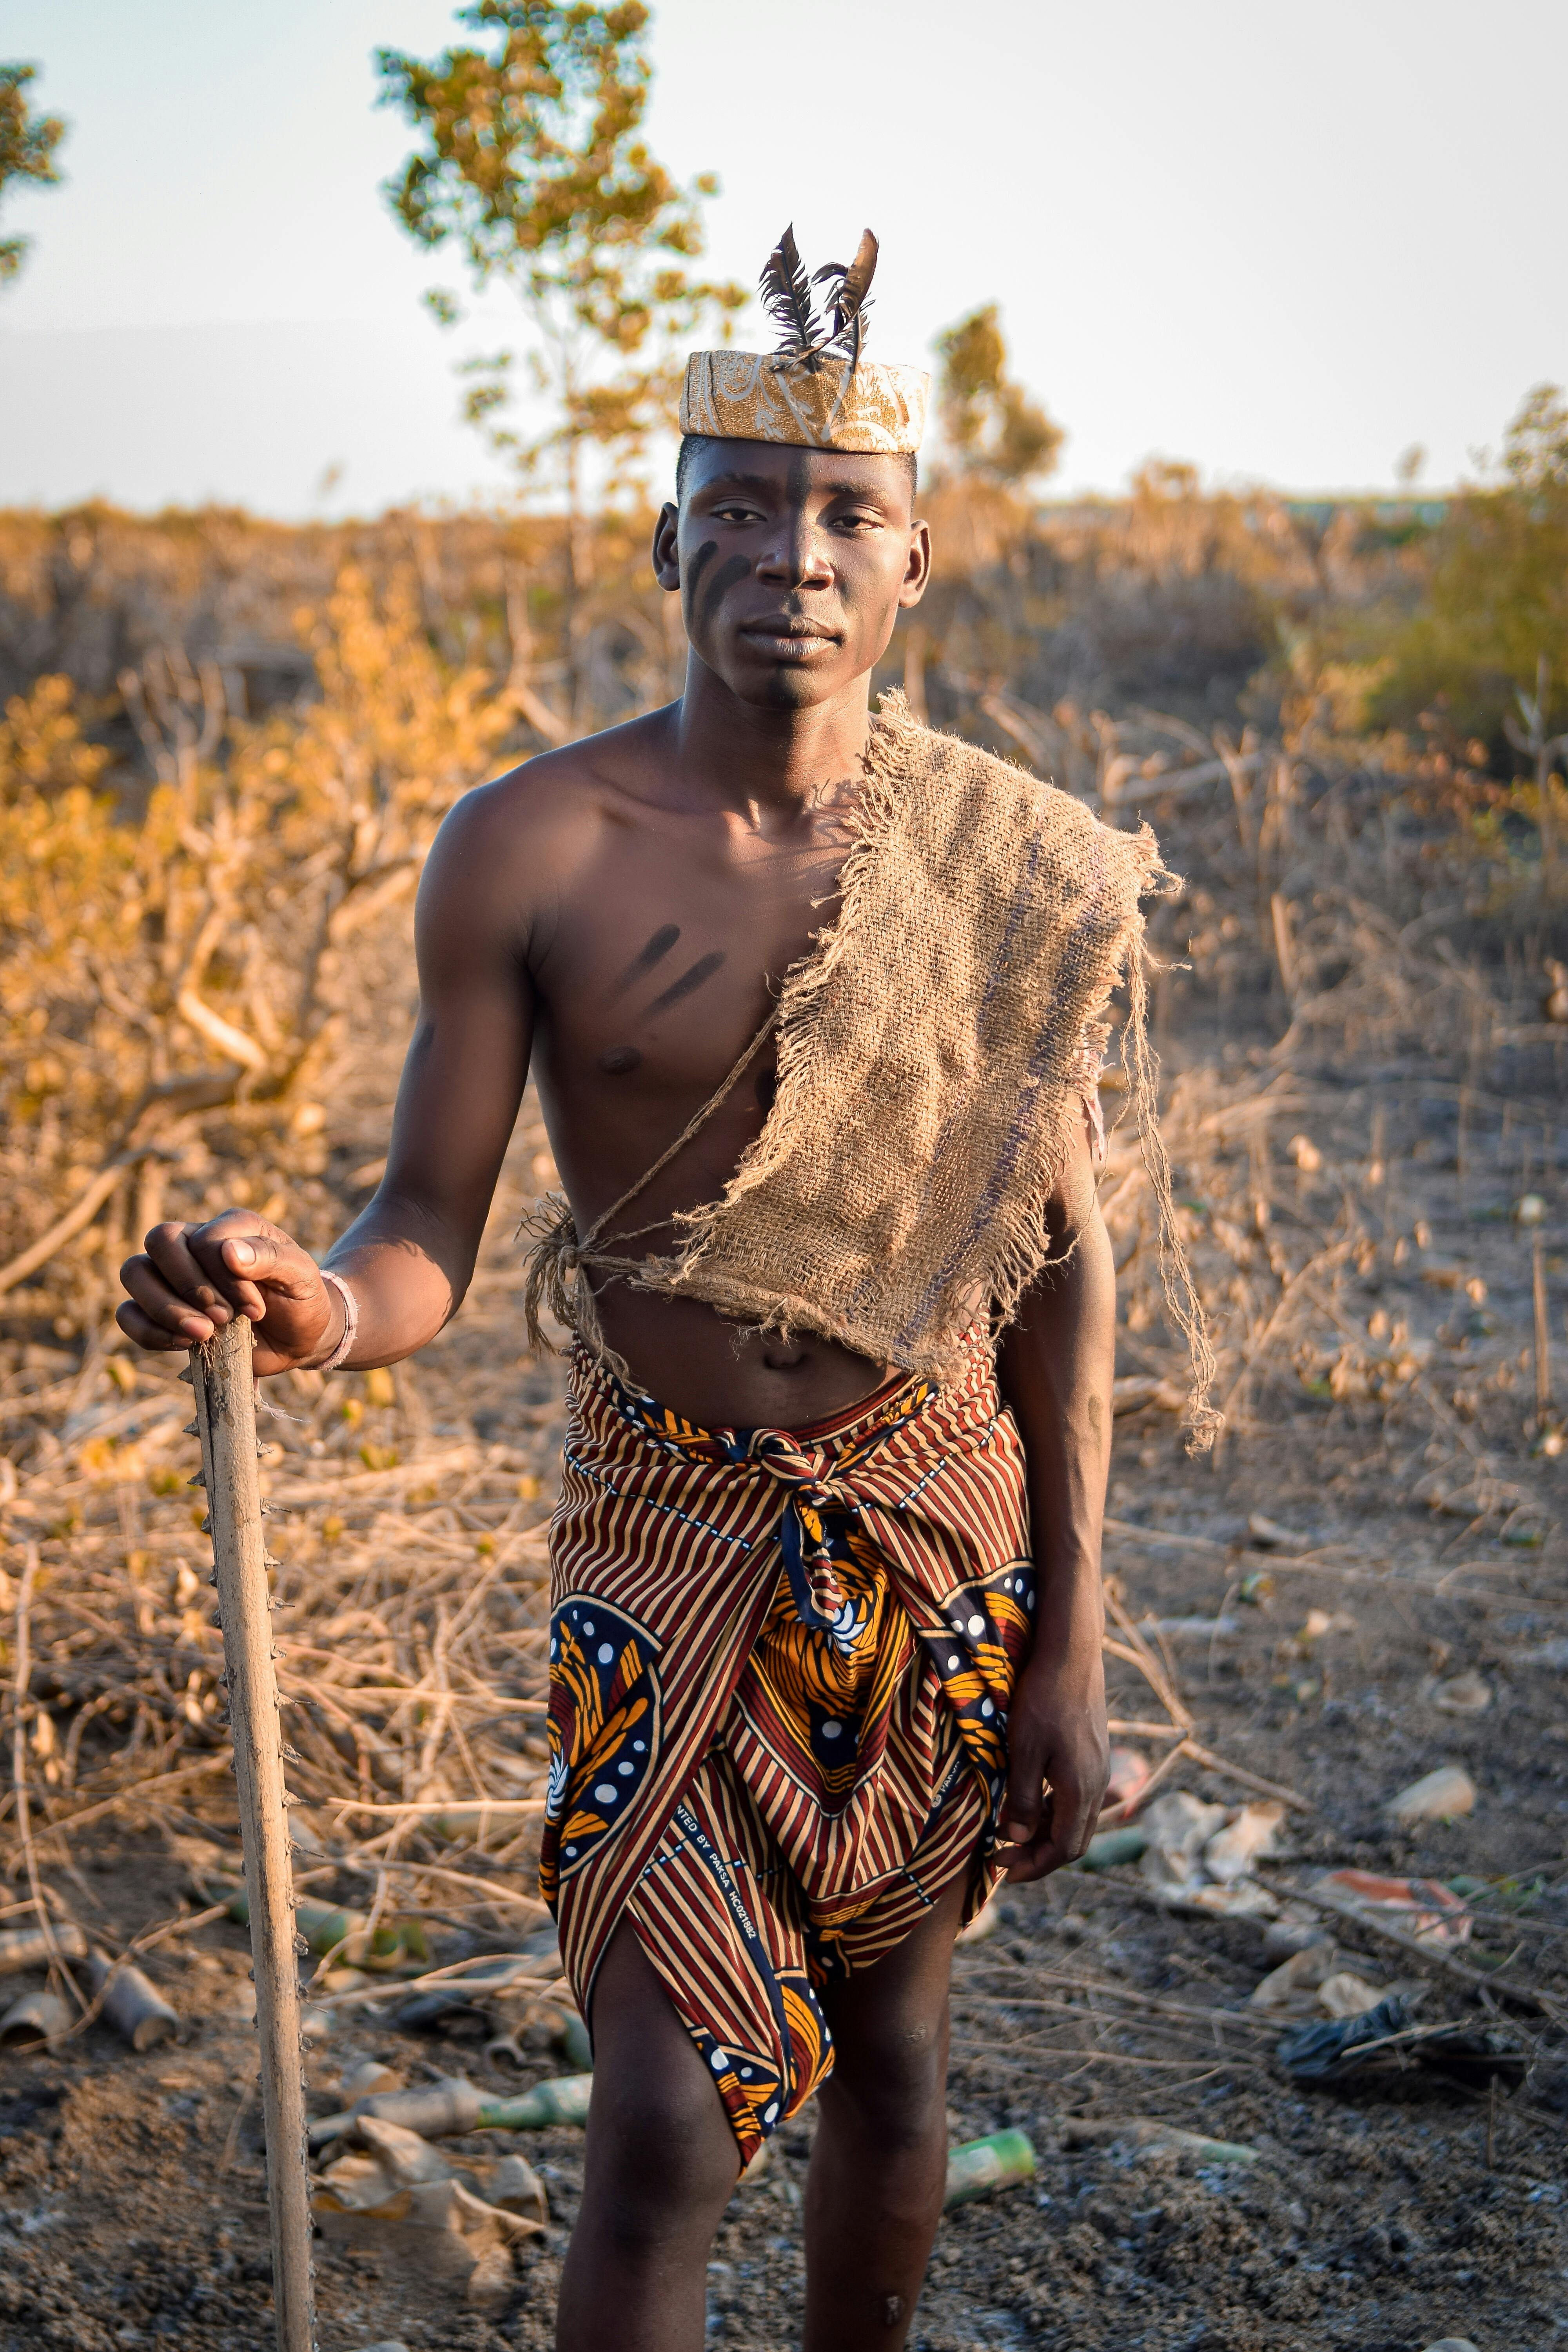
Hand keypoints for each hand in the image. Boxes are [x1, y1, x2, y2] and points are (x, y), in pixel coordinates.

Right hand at [117, 1210, 341, 1376]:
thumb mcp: (301, 1276)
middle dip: (188, 1287)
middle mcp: (195, 1241)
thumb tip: (226, 1251)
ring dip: (164, 1308)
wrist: (299, 1335)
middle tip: (223, 1319)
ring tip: (204, 1334)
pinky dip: (149, 1332)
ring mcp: (172, 1275)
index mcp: (230, 1226)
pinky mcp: (161, 1311)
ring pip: (134, 1272)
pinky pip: (127, 1314)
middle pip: (158, 1241)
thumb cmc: (301, 1298)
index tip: (255, 1309)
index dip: (223, 1278)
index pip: (204, 1239)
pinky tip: (183, 1343)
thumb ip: (269, 1257)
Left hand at [996, 1642, 1108, 1882]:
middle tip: (1002, 1854)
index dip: (1033, 1866)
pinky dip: (1053, 1809)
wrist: (1071, 1656)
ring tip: (1010, 1828)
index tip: (1002, 1869)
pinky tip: (1030, 1798)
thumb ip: (1021, 1798)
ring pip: (1076, 1819)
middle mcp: (1097, 1786)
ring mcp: (1099, 1769)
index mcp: (1081, 1790)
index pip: (1063, 1850)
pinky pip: (1077, 1797)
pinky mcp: (1095, 1754)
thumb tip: (1015, 1838)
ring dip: (1045, 1831)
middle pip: (1073, 1840)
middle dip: (1038, 1855)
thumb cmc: (1043, 1701)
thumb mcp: (1023, 1751)